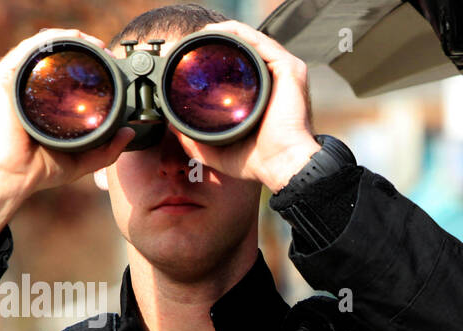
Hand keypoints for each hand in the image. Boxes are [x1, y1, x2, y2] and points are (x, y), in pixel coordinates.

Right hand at [0, 29, 135, 245]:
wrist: (14, 177)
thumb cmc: (40, 170)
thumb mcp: (82, 159)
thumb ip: (107, 149)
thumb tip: (130, 133)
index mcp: (36, 98)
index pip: (58, 69)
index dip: (83, 61)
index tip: (109, 63)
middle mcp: (21, 85)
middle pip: (50, 53)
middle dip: (79, 45)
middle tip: (105, 50)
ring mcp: (9, 79)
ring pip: (39, 46)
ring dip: (68, 39)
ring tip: (94, 44)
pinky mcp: (0, 79)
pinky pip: (26, 50)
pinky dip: (49, 41)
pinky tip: (69, 40)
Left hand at [163, 20, 320, 192]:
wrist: (282, 165)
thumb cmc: (258, 162)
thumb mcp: (217, 150)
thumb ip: (195, 140)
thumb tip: (172, 126)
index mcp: (263, 96)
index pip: (238, 68)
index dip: (214, 59)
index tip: (189, 60)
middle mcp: (275, 80)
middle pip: (243, 50)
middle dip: (215, 42)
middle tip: (188, 46)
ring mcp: (284, 72)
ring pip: (250, 41)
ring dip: (222, 33)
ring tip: (197, 36)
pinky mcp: (289, 69)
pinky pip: (260, 41)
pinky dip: (236, 33)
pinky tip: (215, 33)